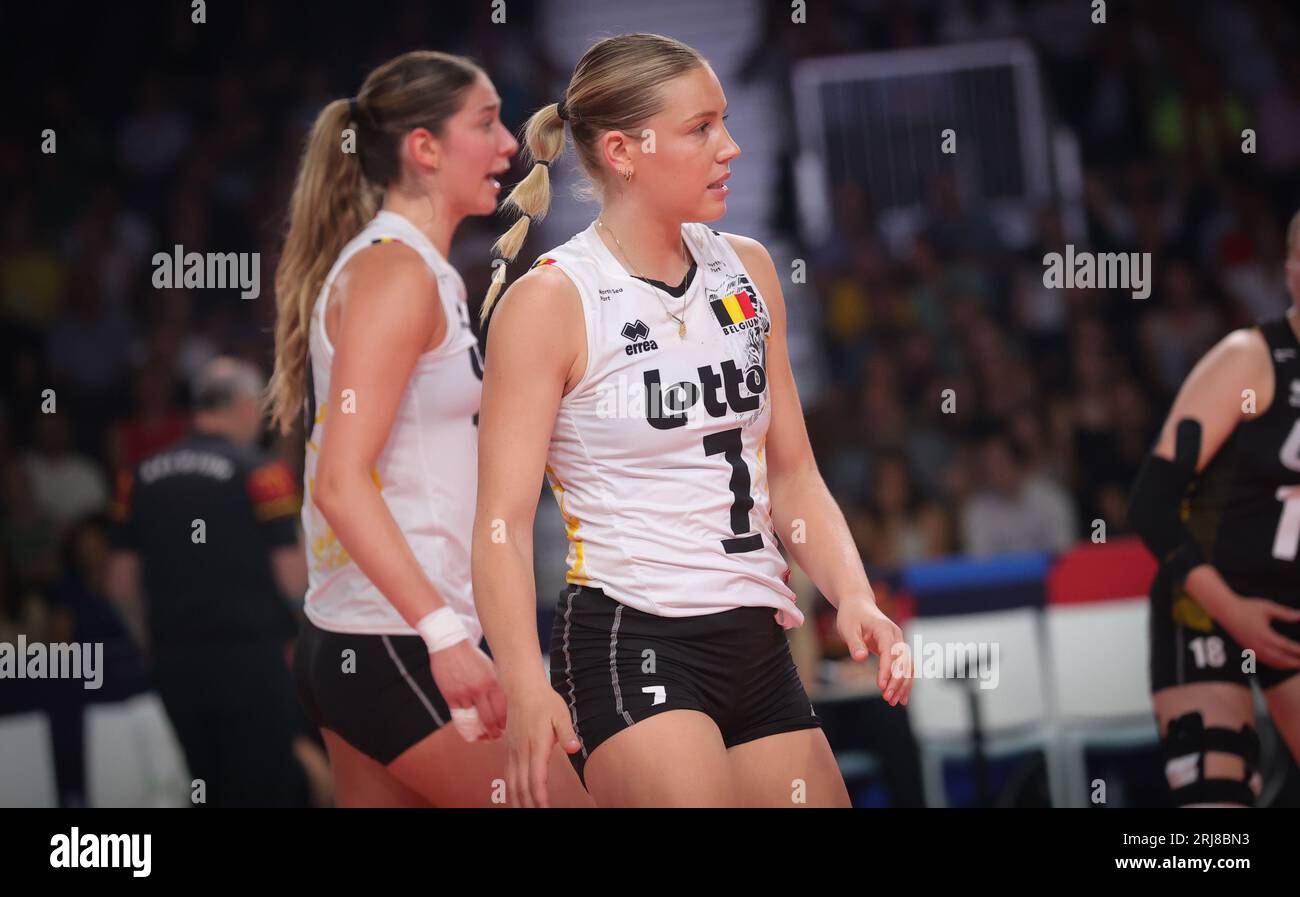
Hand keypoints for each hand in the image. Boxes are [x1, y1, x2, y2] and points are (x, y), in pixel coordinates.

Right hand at [429, 641, 507, 739]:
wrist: (449, 644)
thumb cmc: (471, 656)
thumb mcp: (489, 668)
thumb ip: (495, 685)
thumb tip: (504, 703)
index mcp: (492, 682)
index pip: (503, 709)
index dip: (506, 723)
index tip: (508, 729)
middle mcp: (480, 690)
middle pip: (491, 719)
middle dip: (495, 732)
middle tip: (497, 737)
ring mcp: (464, 694)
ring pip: (475, 720)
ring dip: (481, 732)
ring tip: (486, 737)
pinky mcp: (451, 697)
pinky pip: (460, 717)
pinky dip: (466, 726)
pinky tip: (471, 731)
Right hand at [505, 680, 581, 807]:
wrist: (522, 689)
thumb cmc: (544, 701)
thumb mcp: (561, 714)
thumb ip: (567, 733)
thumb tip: (575, 748)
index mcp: (536, 745)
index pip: (536, 778)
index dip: (540, 797)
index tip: (545, 808)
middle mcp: (521, 751)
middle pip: (522, 786)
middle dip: (529, 804)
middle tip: (537, 815)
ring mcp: (513, 751)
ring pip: (512, 782)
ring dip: (518, 800)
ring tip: (525, 811)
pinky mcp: (509, 749)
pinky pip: (508, 774)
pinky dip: (511, 789)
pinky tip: (515, 797)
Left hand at [836, 597, 911, 705]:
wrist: (858, 604)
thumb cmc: (851, 615)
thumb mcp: (847, 628)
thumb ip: (854, 643)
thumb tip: (860, 658)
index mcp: (885, 629)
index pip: (890, 652)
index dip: (887, 670)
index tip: (881, 686)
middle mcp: (896, 636)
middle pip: (903, 661)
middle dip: (897, 682)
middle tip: (887, 699)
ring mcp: (899, 642)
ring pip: (908, 666)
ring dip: (903, 684)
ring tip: (895, 702)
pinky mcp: (897, 649)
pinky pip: (905, 667)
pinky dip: (904, 681)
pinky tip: (901, 697)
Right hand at [1218, 596, 1299, 669]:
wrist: (1225, 611)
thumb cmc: (1246, 607)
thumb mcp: (1267, 607)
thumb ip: (1285, 613)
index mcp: (1264, 635)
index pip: (1285, 646)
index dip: (1298, 651)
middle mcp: (1258, 645)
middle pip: (1280, 659)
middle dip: (1294, 662)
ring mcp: (1253, 649)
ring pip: (1273, 662)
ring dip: (1287, 665)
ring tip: (1297, 665)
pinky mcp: (1249, 649)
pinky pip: (1266, 661)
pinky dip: (1277, 664)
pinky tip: (1283, 663)